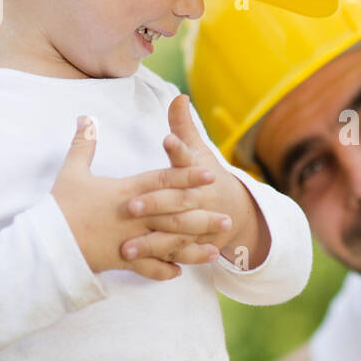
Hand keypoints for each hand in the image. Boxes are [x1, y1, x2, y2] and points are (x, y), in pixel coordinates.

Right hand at [51, 115, 232, 280]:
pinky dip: (163, 270)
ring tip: (217, 250)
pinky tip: (181, 272)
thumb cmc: (58, 206)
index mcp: (124, 192)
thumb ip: (83, 144)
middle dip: (202, 216)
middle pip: (174, 215)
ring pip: (168, 244)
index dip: (186, 176)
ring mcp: (129, 241)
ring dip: (194, 247)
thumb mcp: (71, 172)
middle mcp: (132, 217)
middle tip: (228, 217)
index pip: (161, 181)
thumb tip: (84, 117)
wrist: (43, 245)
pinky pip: (147, 267)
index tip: (209, 173)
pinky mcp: (120, 261)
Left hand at [121, 94, 269, 269]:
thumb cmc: (206, 176)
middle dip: (156, 203)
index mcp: (198, 171)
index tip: (167, 140)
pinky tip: (138, 264)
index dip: (179, 149)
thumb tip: (178, 95)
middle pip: (178, 200)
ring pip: (175, 231)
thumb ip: (184, 126)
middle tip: (131, 206)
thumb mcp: (198, 151)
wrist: (235, 211)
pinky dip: (161, 259)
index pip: (188, 158)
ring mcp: (200, 223)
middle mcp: (200, 197)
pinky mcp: (197, 242)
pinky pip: (177, 252)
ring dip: (152, 241)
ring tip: (126, 246)